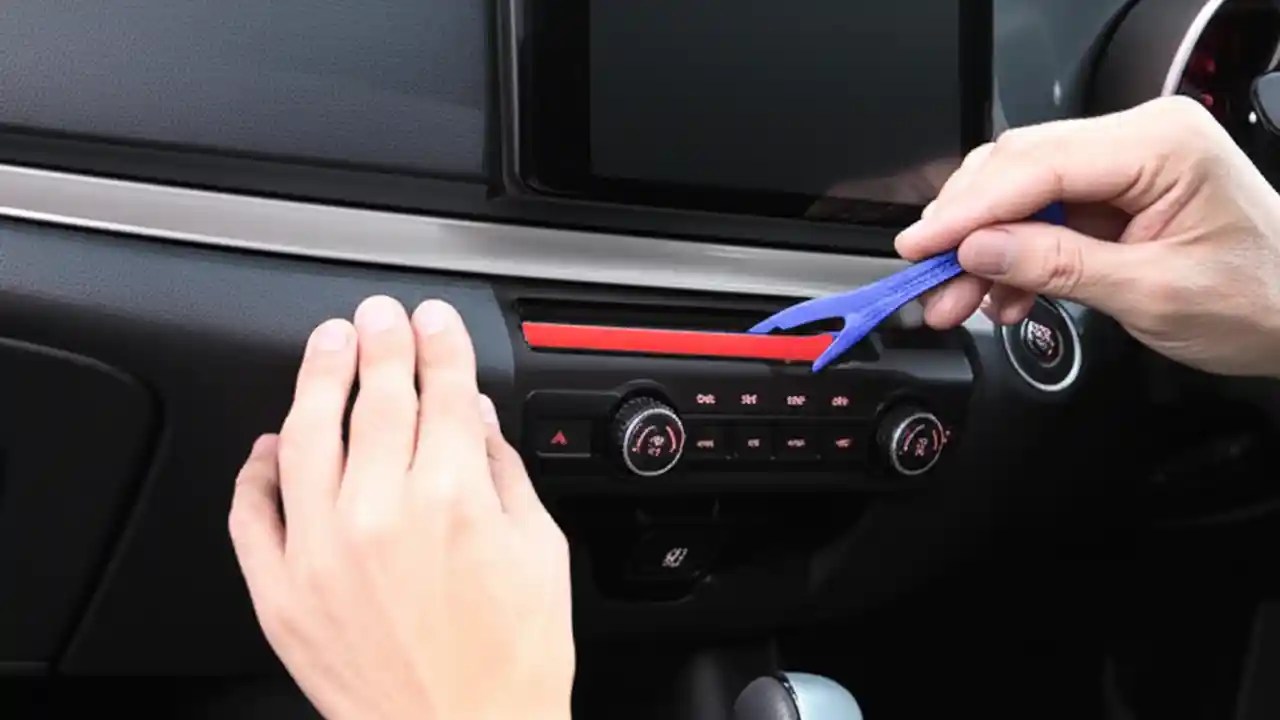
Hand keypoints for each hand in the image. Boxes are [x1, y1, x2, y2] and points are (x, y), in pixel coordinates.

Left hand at [227, 296, 573, 719]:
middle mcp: (381, 515)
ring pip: (305, 436)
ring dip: (316, 379)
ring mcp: (321, 553)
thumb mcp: (538, 553)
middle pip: (374, 400)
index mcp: (454, 499)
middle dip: (381, 344)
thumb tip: (476, 418)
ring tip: (326, 348)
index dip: (439, 344)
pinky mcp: (281, 594)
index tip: (434, 321)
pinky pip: (252, 513)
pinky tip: (269, 445)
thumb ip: (504, 474)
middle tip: (378, 316)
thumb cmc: (512, 664)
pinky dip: (257, 471)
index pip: (442, 391)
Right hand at [897, 96, 1279, 377]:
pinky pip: (1044, 217)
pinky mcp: (1116, 194)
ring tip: (957, 300)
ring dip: (983, 250)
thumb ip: (1058, 266)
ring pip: (1021, 195)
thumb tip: (979, 248)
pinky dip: (1015, 258)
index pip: (1037, 166)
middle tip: (930, 279)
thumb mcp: (1152, 293)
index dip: (968, 209)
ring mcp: (1126, 165)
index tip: (921, 246)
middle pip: (1019, 171)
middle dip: (967, 230)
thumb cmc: (1261, 300)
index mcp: (1161, 144)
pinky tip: (1003, 296)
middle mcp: (1141, 139)